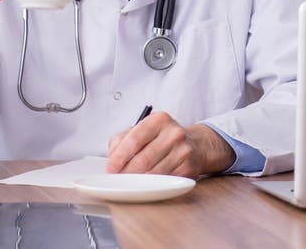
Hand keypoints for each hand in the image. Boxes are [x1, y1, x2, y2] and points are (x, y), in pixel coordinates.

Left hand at [106, 111, 234, 176]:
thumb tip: (111, 157)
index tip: (110, 168)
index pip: (134, 140)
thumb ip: (123, 139)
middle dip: (125, 173)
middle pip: (142, 159)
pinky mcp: (188, 169)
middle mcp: (173, 133)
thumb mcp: (144, 130)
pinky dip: (151, 186)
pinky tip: (145, 185)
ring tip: (128, 183)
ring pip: (152, 174)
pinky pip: (163, 182)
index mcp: (159, 119)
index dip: (119, 157)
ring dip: (136, 182)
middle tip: (116, 180)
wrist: (195, 145)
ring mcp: (182, 151)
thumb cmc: (163, 138)